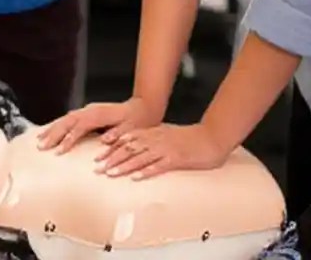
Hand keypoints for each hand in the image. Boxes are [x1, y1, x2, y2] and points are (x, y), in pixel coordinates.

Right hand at [36, 96, 161, 153]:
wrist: (143, 107)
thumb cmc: (138, 120)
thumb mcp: (132, 129)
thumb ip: (119, 134)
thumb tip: (104, 141)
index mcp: (100, 114)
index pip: (80, 126)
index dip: (69, 138)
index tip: (60, 151)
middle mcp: (92, 110)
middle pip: (68, 120)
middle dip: (53, 134)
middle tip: (42, 146)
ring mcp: (88, 110)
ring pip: (66, 118)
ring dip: (53, 129)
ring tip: (40, 140)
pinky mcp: (88, 113)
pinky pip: (69, 119)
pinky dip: (58, 126)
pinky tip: (51, 132)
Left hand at [94, 123, 227, 179]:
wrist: (212, 137)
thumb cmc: (191, 138)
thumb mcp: (167, 134)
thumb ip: (152, 138)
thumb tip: (135, 145)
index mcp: (153, 133)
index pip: (127, 140)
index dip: (111, 149)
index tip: (98, 156)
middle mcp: (157, 140)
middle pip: (129, 149)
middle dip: (112, 159)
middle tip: (97, 168)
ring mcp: (166, 149)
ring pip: (141, 157)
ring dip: (124, 166)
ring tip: (111, 173)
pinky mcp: (177, 158)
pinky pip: (159, 165)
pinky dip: (147, 171)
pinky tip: (136, 177)